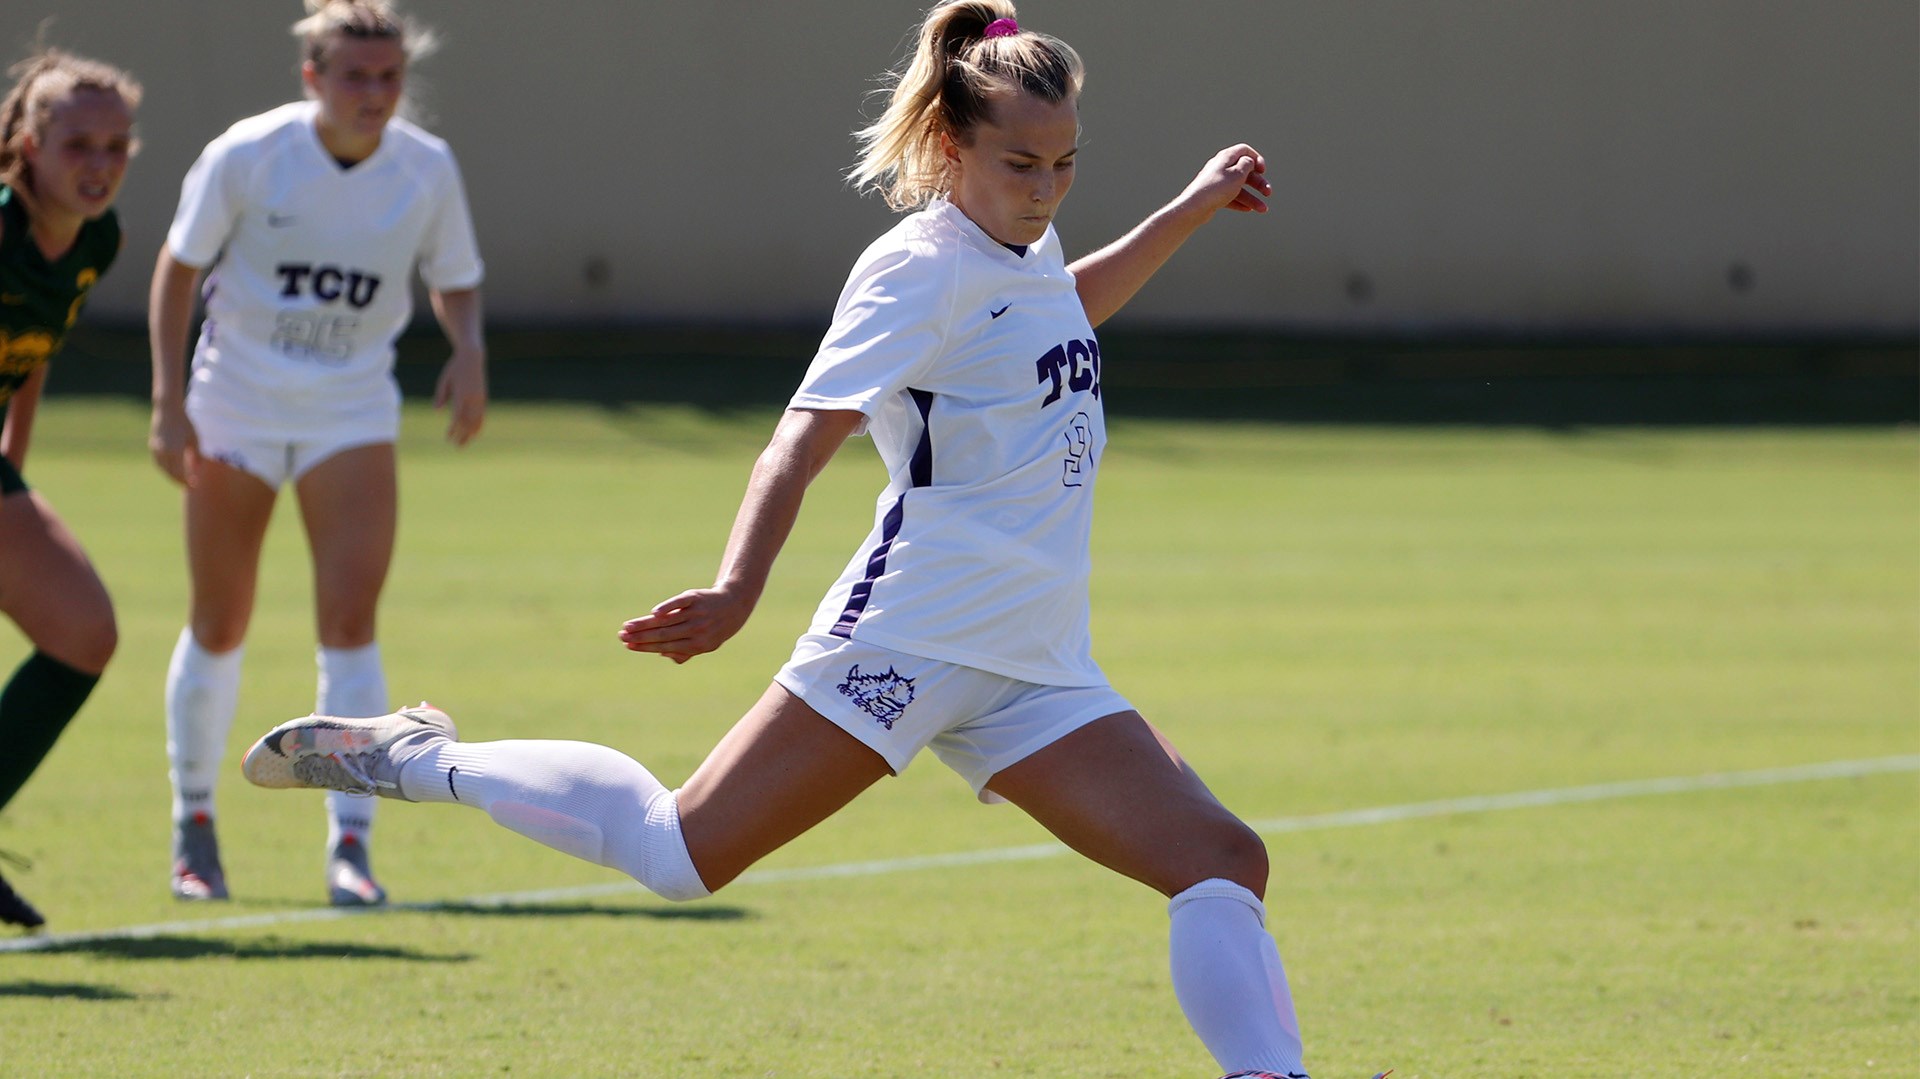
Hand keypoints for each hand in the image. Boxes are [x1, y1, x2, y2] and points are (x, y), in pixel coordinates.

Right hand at [148, 402, 198, 486]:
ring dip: (171, 476)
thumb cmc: (185, 423)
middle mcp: (163, 452)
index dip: (187, 480)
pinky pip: (158, 462)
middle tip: (188, 485)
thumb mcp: (194, 439)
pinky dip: (165, 468)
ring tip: (180, 480)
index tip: (195, 485)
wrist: (167, 410)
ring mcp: (156, 449)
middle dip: (179, 480)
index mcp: (175, 451)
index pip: (180, 472)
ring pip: (162, 468)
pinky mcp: (153, 445)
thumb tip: (198, 470)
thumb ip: (196, 456)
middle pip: (170, 473)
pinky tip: (172, 470)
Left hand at [434, 347, 486, 445]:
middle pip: (468, 422)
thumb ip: (440, 396)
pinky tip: (475, 433)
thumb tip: (437, 411)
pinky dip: (479, 425)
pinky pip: (482, 415)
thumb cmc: (454, 368)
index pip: (457, 417)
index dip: (453, 429)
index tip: (448, 437)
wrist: (472, 357)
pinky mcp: (484, 398)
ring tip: (465, 443)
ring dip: (470, 433)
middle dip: (462, 435)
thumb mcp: (444, 380)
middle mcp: (473, 398)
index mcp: (462, 394)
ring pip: (477, 420)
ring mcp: (480, 398)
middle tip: (456, 446)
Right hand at [618, 585, 756, 663]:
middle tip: (622, 636)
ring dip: (645, 623)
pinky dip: (667, 607)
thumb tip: (662, 653)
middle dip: (641, 636)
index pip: (666, 646)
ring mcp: (696, 613)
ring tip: (628, 625)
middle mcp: (696, 630)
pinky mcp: (695, 597)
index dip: (646, 646)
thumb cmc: (713, 628)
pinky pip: (680, 603)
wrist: (733, 606)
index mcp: (696, 645)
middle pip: (663, 634)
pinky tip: (654, 613)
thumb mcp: (704, 644)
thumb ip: (685, 652)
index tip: (629, 645)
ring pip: (667, 620)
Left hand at [1173, 143, 1269, 218]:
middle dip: (1258, 183)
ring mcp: (1217, 182)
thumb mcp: (1238, 173)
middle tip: (1268, 193)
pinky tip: (1248, 210)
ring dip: (1252, 197)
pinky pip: (1230, 197)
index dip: (1257, 159)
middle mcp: (1221, 167)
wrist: (1194, 207)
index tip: (1263, 171)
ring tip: (1262, 209)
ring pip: (1239, 187)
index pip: (1245, 151)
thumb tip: (1248, 161)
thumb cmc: (1216, 188)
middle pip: (1244, 171)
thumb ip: (1247, 164)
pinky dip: (1240, 202)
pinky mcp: (1213, 195)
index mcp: (1226, 157)